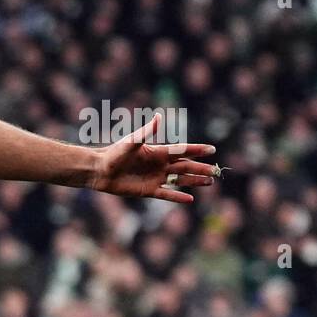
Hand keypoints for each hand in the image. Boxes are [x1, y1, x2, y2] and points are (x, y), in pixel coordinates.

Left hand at [91, 114, 219, 203]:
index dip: (197, 150)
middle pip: (185, 166)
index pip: (182, 150)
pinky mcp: (148, 190)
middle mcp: (160, 165)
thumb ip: (146, 132)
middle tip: (216, 171)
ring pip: (179, 180)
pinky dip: (177, 196)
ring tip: (209, 182)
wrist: (100, 170)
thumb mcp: (131, 142)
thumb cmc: (114, 153)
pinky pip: (166, 194)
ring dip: (194, 181)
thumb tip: (157, 117)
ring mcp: (155, 178)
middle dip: (201, 168)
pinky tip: (190, 199)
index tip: (212, 149)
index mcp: (158, 152)